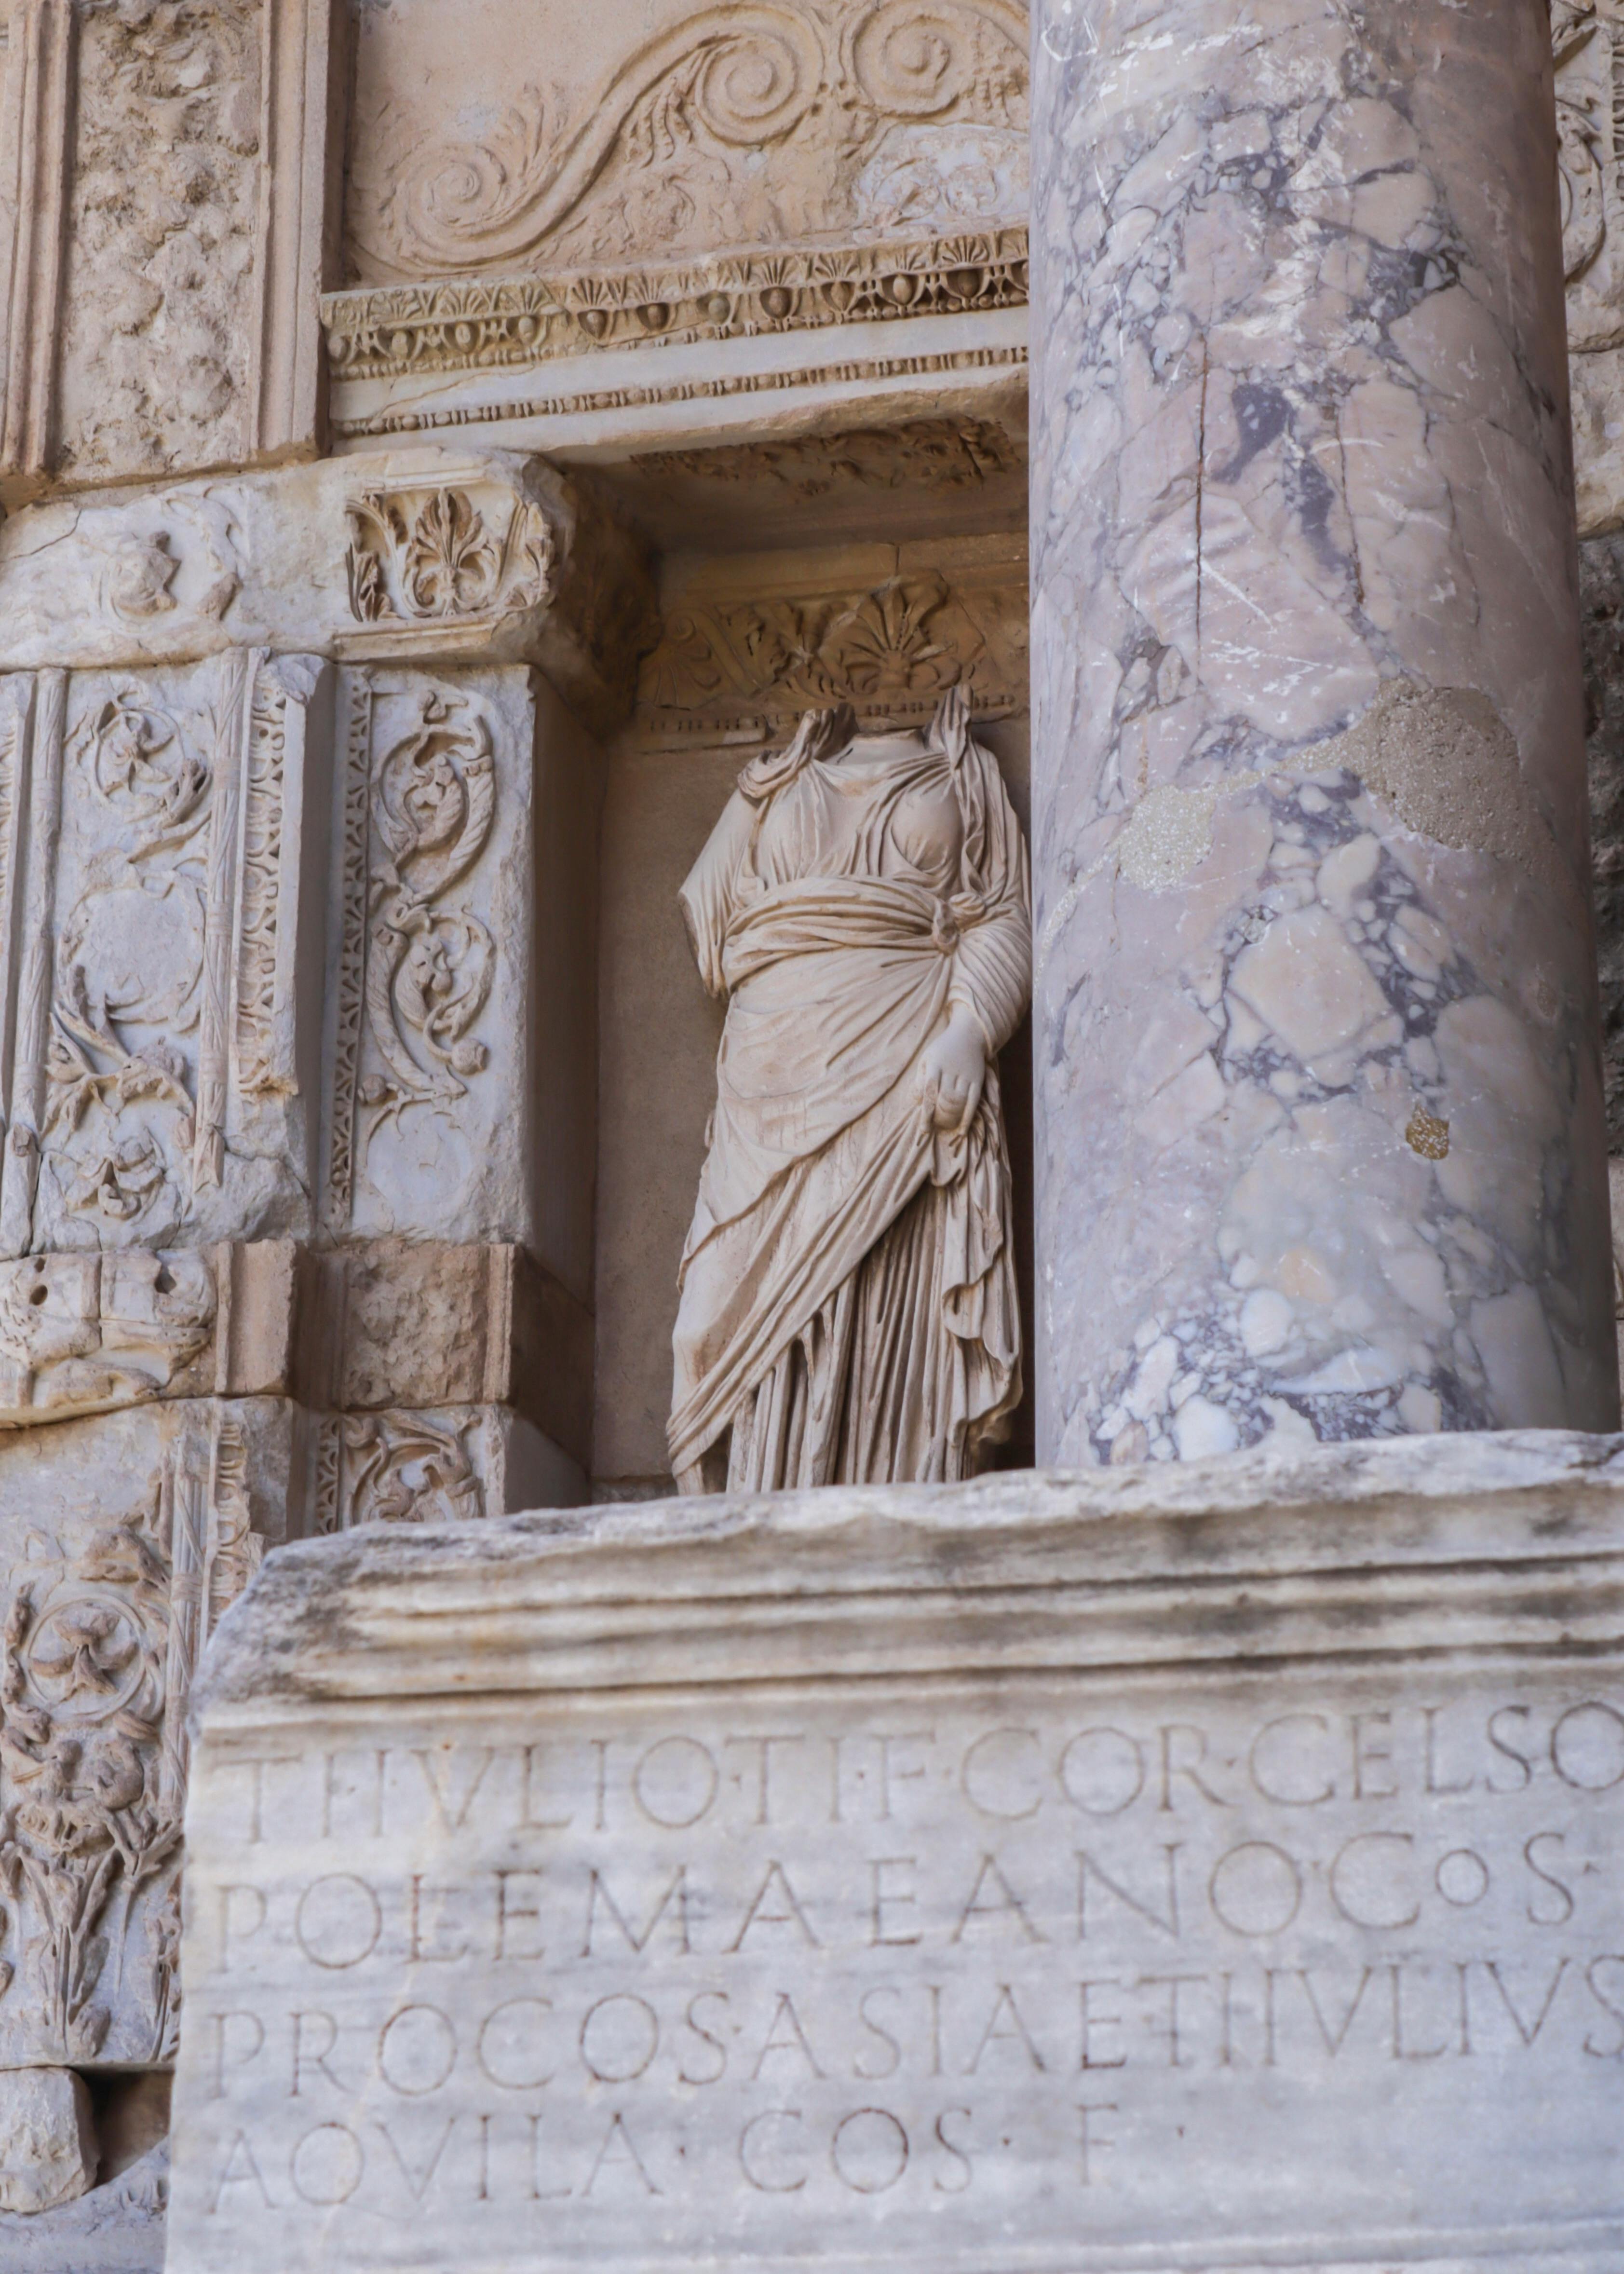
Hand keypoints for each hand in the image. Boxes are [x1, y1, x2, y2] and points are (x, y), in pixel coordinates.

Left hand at [920, 1006, 986, 1136]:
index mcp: (935, 1065)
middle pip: (944, 1100)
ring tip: (943, 1127)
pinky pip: (973, 1102)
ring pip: (959, 1103)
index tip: (923, 1128)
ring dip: (951, 1119)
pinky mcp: (977, 1080)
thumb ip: (919, 1079)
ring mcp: (966, 1076)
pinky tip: (962, 1130)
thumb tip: (915, 1102)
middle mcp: (952, 1070)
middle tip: (932, 1128)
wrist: (969, 1034)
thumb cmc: (942, 1049)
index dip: (926, 1112)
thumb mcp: (926, 1058)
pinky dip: (968, 1118)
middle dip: (937, 1118)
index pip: (929, 1092)